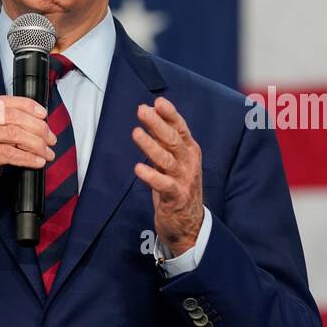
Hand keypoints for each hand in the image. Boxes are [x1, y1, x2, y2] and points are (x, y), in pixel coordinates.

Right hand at [0, 95, 57, 232]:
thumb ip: (3, 132)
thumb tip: (35, 127)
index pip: (4, 102)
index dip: (28, 106)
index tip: (44, 115)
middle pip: (12, 117)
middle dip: (37, 128)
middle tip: (51, 140)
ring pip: (13, 134)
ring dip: (36, 144)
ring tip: (48, 153)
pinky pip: (8, 153)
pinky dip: (27, 158)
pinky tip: (38, 162)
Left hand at [133, 96, 203, 256]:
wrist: (190, 225)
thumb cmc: (178, 188)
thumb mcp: (173, 163)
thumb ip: (164, 143)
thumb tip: (151, 116)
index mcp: (190, 152)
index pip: (180, 129)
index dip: (170, 115)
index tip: (158, 102)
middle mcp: (189, 163)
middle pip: (173, 140)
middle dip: (157, 124)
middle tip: (142, 111)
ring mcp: (184, 180)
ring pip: (167, 160)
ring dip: (150, 146)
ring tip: (136, 133)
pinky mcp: (176, 198)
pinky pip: (164, 185)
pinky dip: (151, 176)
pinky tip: (138, 168)